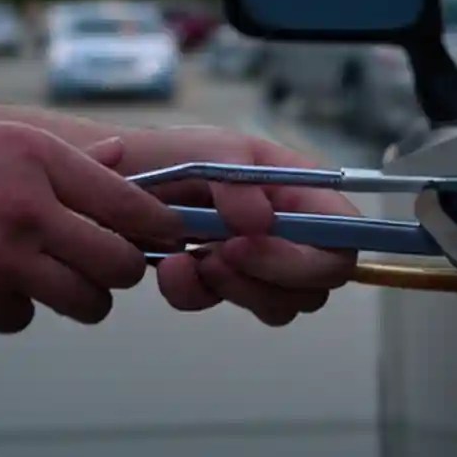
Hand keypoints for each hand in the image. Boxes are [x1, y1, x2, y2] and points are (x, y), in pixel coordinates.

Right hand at [0, 119, 179, 331]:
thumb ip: (54, 154)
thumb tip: (118, 157)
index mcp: (33, 155)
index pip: (130, 202)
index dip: (156, 228)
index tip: (163, 241)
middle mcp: (27, 202)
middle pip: (120, 262)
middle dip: (118, 274)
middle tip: (100, 271)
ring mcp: (2, 255)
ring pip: (86, 302)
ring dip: (75, 301)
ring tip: (49, 286)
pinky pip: (21, 319)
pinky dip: (6, 311)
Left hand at [117, 127, 357, 325]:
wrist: (113, 180)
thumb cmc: (168, 155)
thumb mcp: (205, 151)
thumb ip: (237, 179)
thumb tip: (261, 221)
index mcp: (298, 189)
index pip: (343, 238)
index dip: (311, 258)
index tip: (248, 247)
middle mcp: (289, 228)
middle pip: (317, 283)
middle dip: (266, 279)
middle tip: (215, 256)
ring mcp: (258, 260)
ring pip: (278, 304)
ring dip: (233, 289)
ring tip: (191, 259)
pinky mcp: (223, 282)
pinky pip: (225, 306)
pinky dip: (194, 294)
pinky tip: (169, 268)